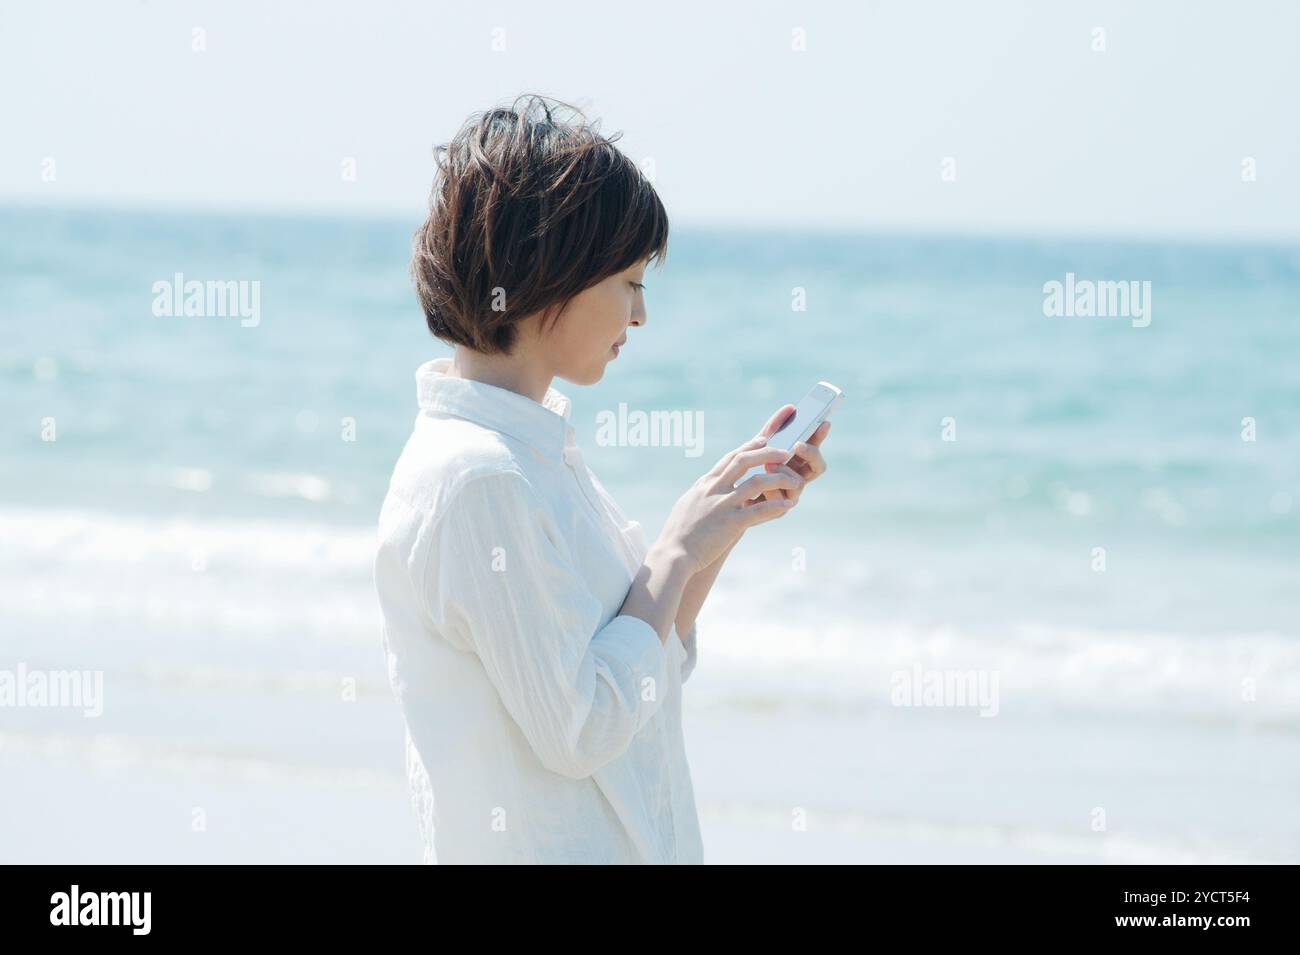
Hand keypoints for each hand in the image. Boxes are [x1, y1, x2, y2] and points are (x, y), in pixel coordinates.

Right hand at [654, 440, 803, 574]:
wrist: (673, 554)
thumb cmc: (678, 534)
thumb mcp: (688, 505)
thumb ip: (701, 494)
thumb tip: (706, 488)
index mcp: (705, 484)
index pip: (729, 458)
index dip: (748, 447)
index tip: (763, 440)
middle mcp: (714, 489)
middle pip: (744, 461)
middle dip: (767, 454)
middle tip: (785, 453)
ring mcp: (723, 505)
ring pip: (757, 483)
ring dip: (779, 480)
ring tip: (795, 482)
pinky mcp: (731, 523)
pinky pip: (759, 511)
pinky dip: (776, 507)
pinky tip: (789, 506)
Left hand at [748, 410, 831, 504]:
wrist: (729, 499)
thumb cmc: (748, 469)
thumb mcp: (759, 446)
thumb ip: (774, 429)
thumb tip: (790, 407)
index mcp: (796, 461)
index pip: (814, 448)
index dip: (820, 436)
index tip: (824, 422)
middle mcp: (798, 477)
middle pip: (818, 466)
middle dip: (810, 453)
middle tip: (797, 445)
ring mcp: (791, 495)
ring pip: (800, 483)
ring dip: (785, 472)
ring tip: (770, 466)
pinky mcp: (779, 509)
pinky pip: (782, 499)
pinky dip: (771, 490)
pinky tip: (760, 488)